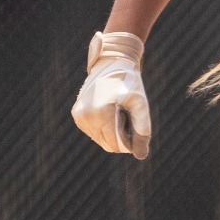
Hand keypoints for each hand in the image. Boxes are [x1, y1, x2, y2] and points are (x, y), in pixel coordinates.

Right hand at [72, 31, 151, 158]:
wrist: (111, 63)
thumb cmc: (129, 83)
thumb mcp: (141, 105)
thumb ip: (142, 131)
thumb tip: (141, 156)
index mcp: (101, 114)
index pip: (116, 145)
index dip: (129, 141)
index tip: (134, 124)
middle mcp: (85, 116)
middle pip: (107, 144)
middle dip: (121, 135)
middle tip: (127, 115)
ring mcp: (79, 116)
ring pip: (100, 140)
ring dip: (112, 131)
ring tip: (117, 110)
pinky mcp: (77, 115)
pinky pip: (94, 132)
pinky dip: (104, 126)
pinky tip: (109, 109)